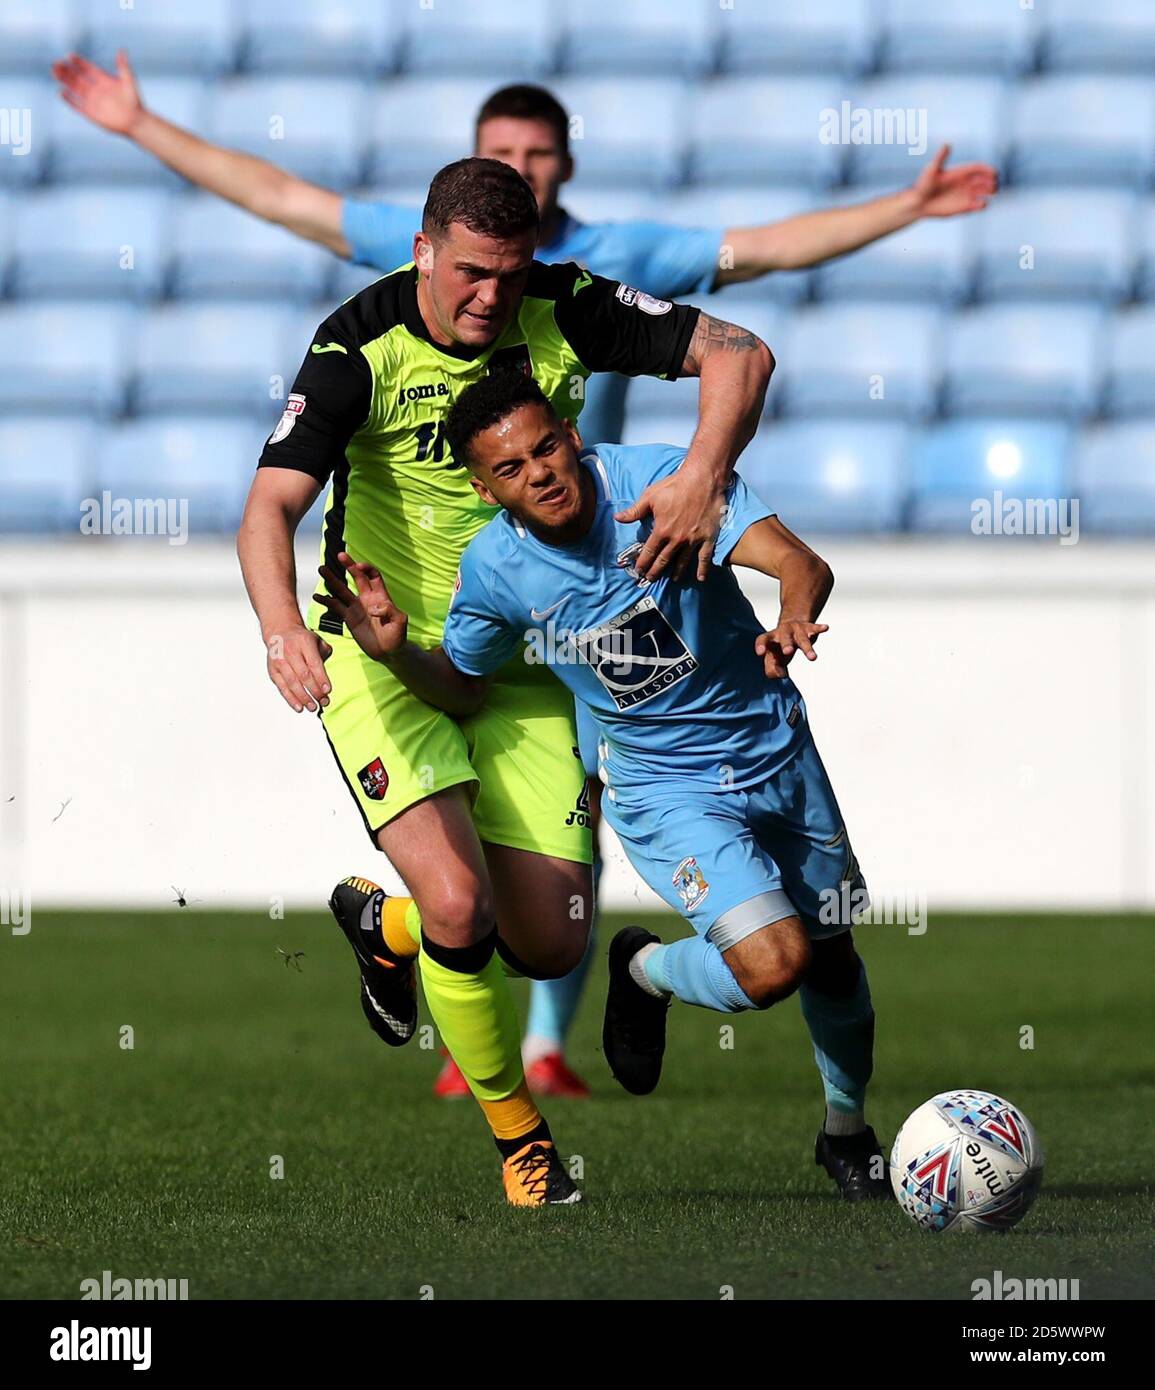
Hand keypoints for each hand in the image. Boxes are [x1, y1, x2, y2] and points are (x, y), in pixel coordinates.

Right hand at [52, 49, 143, 136]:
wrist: (136, 122)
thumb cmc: (135, 101)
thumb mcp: (129, 81)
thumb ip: (123, 66)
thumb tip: (122, 50)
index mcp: (103, 80)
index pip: (88, 69)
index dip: (79, 62)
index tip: (70, 56)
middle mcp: (96, 89)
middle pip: (77, 78)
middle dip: (67, 70)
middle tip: (56, 63)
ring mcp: (92, 101)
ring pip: (75, 89)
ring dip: (65, 81)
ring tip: (54, 72)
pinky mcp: (91, 113)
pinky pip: (77, 106)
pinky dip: (69, 100)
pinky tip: (61, 92)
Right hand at [264, 625, 331, 713]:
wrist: (280, 632)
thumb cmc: (301, 639)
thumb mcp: (316, 640)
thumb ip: (325, 655)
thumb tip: (326, 678)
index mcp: (304, 642)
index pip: (314, 663)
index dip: (321, 678)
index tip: (327, 690)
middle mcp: (290, 651)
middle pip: (303, 675)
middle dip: (315, 691)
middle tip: (324, 701)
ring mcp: (279, 661)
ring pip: (292, 683)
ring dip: (304, 698)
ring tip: (313, 707)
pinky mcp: (273, 670)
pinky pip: (282, 687)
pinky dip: (291, 699)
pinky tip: (299, 707)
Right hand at [313, 552, 408, 664]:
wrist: (388, 653)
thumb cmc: (397, 637)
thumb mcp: (400, 622)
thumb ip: (390, 611)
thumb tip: (374, 608)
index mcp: (380, 596)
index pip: (372, 576)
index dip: (366, 568)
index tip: (358, 566)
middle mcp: (367, 599)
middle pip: (356, 577)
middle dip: (348, 565)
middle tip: (339, 555)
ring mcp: (356, 608)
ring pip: (342, 590)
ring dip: (332, 580)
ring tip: (322, 569)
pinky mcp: (348, 618)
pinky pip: (335, 607)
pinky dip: (326, 601)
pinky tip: (317, 596)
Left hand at [614, 463, 725, 582]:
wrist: (702, 479)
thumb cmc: (675, 485)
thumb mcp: (650, 496)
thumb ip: (634, 511)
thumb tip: (617, 518)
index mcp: (662, 530)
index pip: (649, 552)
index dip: (643, 562)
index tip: (639, 570)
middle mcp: (676, 539)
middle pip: (664, 560)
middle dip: (656, 571)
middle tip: (651, 579)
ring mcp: (693, 540)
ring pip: (683, 561)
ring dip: (676, 572)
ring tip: (673, 580)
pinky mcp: (708, 537)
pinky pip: (705, 557)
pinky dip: (703, 568)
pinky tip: (700, 578)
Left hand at [755, 621, 827, 678]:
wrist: (791, 625)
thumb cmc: (779, 647)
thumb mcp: (773, 657)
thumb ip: (771, 669)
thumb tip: (780, 675)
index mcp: (771, 638)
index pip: (763, 639)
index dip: (761, 645)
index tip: (760, 653)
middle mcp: (782, 632)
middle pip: (784, 638)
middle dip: (786, 645)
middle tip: (788, 652)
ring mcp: (796, 630)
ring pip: (802, 639)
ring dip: (807, 648)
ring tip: (812, 658)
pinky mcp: (808, 628)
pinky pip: (814, 628)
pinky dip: (819, 629)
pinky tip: (825, 628)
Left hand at [908, 144, 998, 217]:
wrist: (919, 203)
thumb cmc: (923, 185)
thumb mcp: (932, 170)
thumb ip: (940, 158)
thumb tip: (946, 144)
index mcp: (960, 172)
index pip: (978, 168)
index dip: (987, 169)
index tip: (994, 172)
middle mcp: (965, 183)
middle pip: (984, 179)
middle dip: (992, 181)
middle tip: (994, 184)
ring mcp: (965, 194)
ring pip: (984, 192)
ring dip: (990, 191)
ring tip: (992, 192)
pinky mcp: (964, 207)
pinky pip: (977, 205)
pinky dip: (982, 205)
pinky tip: (982, 204)